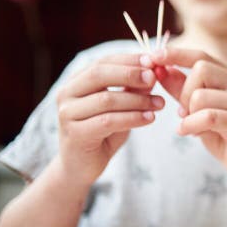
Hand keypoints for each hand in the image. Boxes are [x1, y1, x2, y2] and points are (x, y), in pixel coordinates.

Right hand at [56, 54, 162, 185]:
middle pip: (99, 74)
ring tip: (160, 103)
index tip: (152, 60)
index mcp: (76, 82)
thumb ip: (132, 89)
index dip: (128, 60)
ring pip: (107, 99)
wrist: (81, 166)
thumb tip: (153, 71)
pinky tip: (150, 118)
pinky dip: (132, 118)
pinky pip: (108, 121)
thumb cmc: (103, 132)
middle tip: (154, 77)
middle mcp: (67, 94)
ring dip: (138, 100)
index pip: (102, 62)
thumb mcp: (120, 107)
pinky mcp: (75, 133)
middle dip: (130, 74)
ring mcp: (67, 113)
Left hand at [144, 47, 226, 182]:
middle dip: (184, 92)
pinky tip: (190, 133)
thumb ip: (183, 89)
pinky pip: (206, 116)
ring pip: (200, 95)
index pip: (201, 56)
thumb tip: (161, 69)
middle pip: (200, 70)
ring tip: (194, 127)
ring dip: (188, 115)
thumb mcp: (199, 110)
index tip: (153, 56)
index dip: (176, 54)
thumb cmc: (226, 136)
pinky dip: (191, 126)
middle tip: (184, 113)